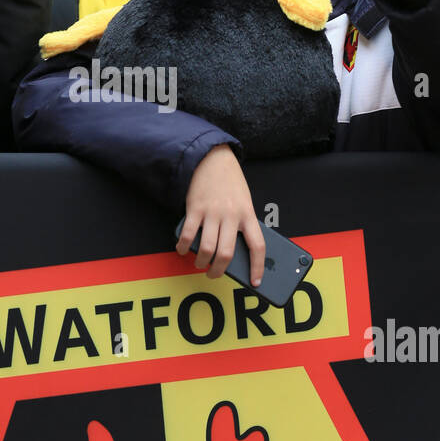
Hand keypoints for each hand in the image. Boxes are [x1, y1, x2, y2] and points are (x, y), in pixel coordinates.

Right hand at [177, 144, 264, 284]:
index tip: (256, 282)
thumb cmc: (230, 184)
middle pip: (226, 253)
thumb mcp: (244, 202)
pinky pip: (188, 234)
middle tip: (214, 274)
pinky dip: (182, 246)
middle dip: (219, 270)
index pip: (257, 246)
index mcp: (248, 214)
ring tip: (200, 263)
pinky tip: (182, 249)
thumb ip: (241, 224)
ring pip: (206, 248)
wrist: (213, 158)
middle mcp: (231, 215)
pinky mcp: (194, 208)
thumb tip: (232, 252)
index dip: (257, 267)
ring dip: (201, 262)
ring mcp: (212, 212)